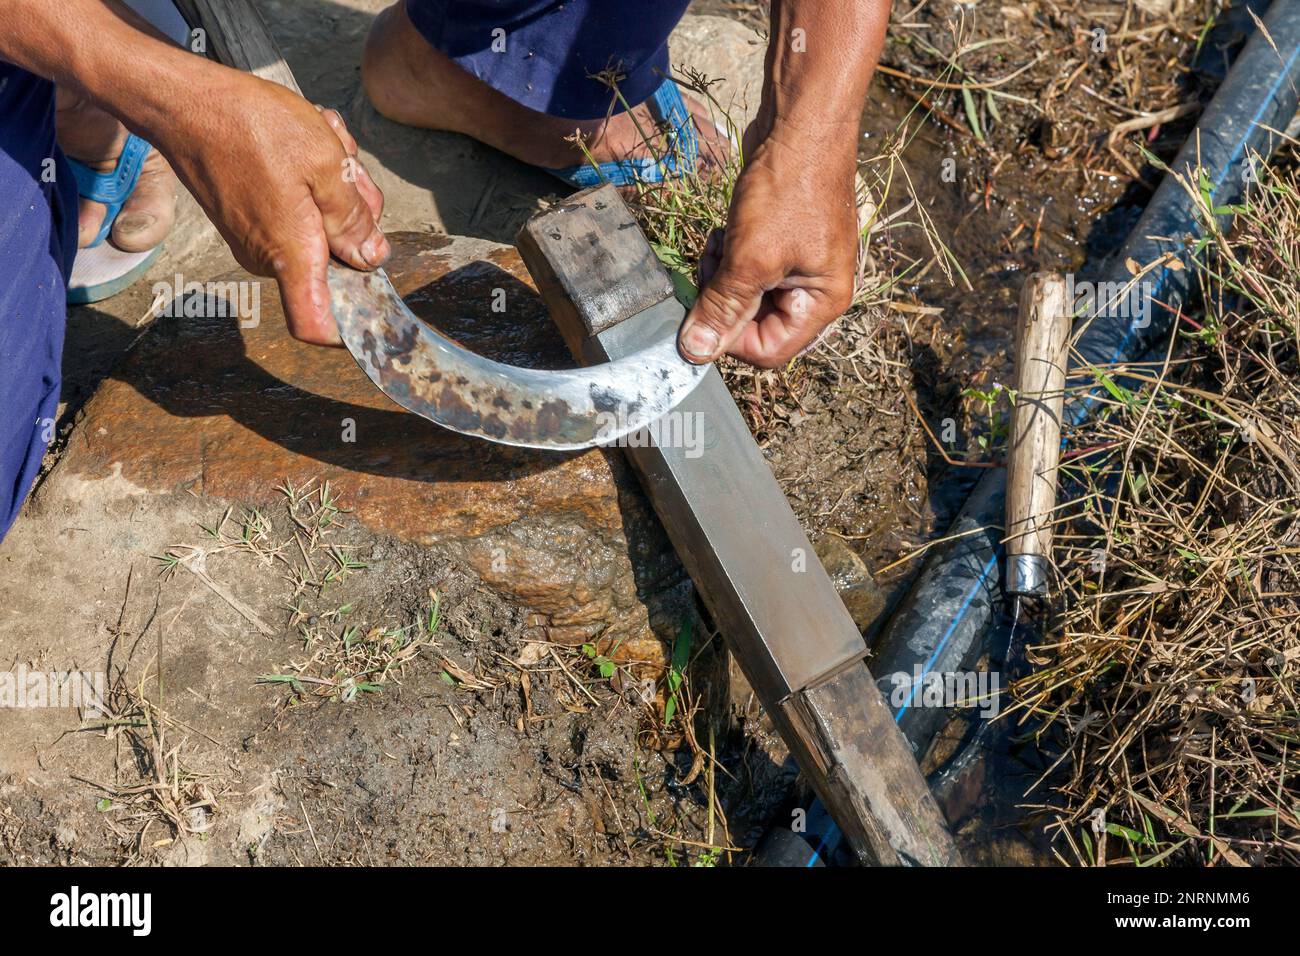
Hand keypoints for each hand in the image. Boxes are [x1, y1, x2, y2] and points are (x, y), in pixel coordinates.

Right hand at [152, 72, 386, 344]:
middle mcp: (269, 258)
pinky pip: (297, 212)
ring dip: (334, 189)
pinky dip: (310, 182)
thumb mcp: (325, 163)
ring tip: (322, 145)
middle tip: (348, 169)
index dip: (346, 328)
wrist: (186, 103)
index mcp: (290, 254)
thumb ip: (353, 218)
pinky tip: (303, 147)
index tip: (372, 307)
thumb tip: (370, 257)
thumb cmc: (250, 126)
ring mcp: (257, 239)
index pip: (315, 325)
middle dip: (354, 218)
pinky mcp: (250, 220)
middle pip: (335, 263)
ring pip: (320, 230)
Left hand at [678, 126, 858, 367]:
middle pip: (756, 325)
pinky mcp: (780, 242)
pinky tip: (725, 231)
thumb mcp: (750, 258)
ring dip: (722, 277)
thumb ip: (722, 308)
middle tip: (710, 268)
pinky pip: (747, 268)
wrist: (802, 123)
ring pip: (746, 295)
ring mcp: (798, 264)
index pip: (769, 350)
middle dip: (725, 301)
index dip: (731, 339)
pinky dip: (729, 256)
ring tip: (719, 244)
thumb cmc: (788, 190)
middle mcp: (815, 290)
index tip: (705, 310)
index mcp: (822, 303)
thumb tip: (696, 353)